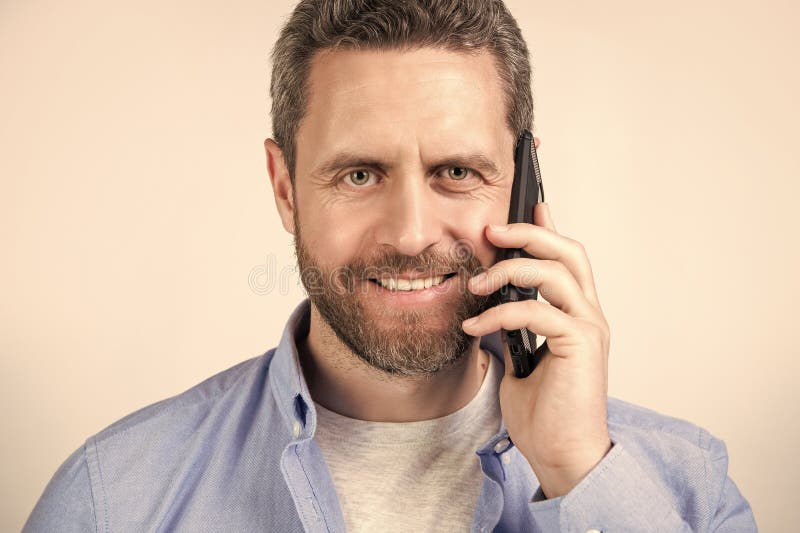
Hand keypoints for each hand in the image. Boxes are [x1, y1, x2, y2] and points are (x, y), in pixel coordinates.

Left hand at [462, 202, 611, 498]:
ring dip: (509, 269)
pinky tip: (475, 327)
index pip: (567, 260)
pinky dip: (500, 313)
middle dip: (528, 233)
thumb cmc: (544, 414)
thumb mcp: (520, 360)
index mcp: (577, 316)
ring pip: (555, 271)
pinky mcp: (581, 344)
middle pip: (568, 252)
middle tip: (490, 231)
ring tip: (475, 285)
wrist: (563, 456)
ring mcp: (589, 328)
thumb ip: (513, 331)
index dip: (548, 229)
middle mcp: (589, 315)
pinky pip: (536, 311)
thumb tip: (490, 310)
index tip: (528, 206)